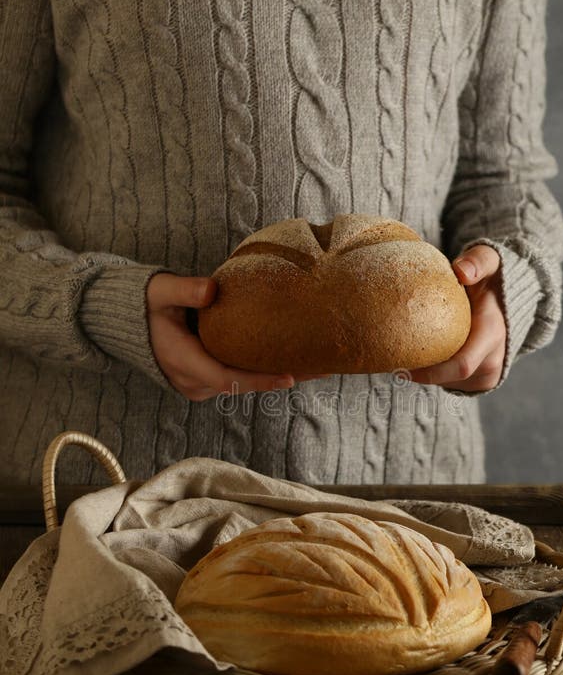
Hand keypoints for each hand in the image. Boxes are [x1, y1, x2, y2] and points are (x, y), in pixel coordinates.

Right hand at [147, 273, 328, 400]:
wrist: (129, 323)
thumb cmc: (146, 303)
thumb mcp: (160, 291)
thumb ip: (183, 289)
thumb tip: (212, 290)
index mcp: (183, 362)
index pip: (228, 378)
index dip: (260, 380)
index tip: (290, 376)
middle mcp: (194, 382)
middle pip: (244, 384)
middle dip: (282, 377)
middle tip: (322, 369)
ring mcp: (201, 384)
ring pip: (244, 383)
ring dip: (278, 374)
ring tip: (319, 366)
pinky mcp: (208, 379)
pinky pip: (240, 377)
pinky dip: (265, 370)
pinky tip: (295, 361)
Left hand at [408, 245, 505, 392]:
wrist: (508, 302)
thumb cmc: (491, 279)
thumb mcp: (488, 262)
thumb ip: (477, 261)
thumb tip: (461, 271)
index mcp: (493, 335)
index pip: (460, 365)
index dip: (429, 372)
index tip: (400, 366)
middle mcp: (494, 360)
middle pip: (449, 378)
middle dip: (420, 374)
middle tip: (392, 361)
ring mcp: (489, 375)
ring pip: (448, 383)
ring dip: (426, 374)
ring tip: (405, 356)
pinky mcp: (482, 382)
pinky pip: (452, 384)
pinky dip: (436, 375)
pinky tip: (422, 358)